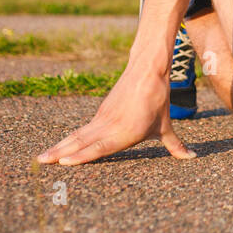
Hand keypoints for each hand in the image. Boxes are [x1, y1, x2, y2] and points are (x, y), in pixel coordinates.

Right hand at [36, 64, 196, 165]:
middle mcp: (110, 126)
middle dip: (60, 152)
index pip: (100, 147)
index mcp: (126, 131)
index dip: (82, 155)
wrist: (148, 70)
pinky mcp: (100, 113)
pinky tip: (57, 147)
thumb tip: (192, 158)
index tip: (64, 161)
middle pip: (81, 141)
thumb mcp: (165, 126)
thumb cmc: (158, 101)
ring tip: (41, 158)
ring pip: (78, 135)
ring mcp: (102, 119)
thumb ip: (175, 146)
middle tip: (41, 162)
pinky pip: (81, 129)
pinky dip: (67, 139)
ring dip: (59, 146)